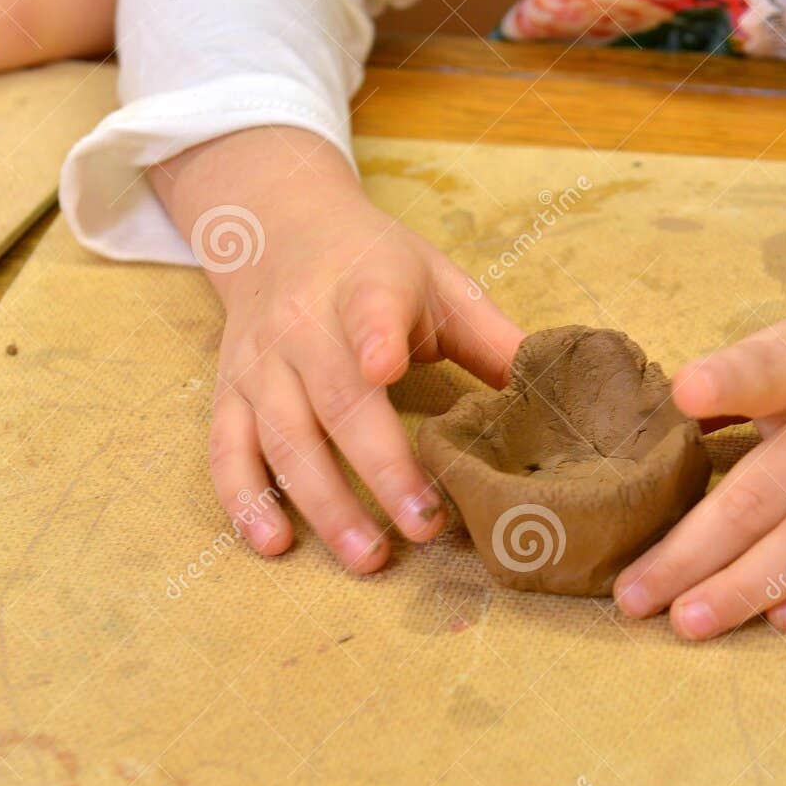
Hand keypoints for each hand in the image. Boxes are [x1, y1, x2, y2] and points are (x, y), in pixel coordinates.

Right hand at [152, 130, 523, 574]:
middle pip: (336, 401)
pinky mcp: (229, 392)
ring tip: (368, 556)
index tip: (386, 364)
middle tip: (424, 527)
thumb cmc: (377, 266)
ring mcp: (260, 363)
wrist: (279, 229)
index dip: (376, 335)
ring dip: (323, 502)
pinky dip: (245, 500)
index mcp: (366, 286)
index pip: (370, 308)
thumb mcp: (441, 283)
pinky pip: (226, 451)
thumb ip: (494, 339)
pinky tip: (275, 544)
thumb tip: (559, 398)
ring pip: (282, 438)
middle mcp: (303, 325)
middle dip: (380, 469)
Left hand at [612, 278, 785, 637]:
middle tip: (634, 597)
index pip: (766, 370)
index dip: (725, 382)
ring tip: (689, 622)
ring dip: (746, 589)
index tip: (685, 393)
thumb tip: (659, 428)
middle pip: (764, 494)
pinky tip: (782, 619)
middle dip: (692, 552)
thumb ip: (740, 383)